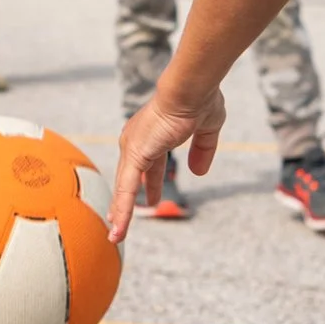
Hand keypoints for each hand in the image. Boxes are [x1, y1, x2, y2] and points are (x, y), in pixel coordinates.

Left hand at [109, 83, 226, 241]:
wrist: (192, 89)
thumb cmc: (200, 100)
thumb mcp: (207, 129)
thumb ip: (203, 149)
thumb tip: (199, 172)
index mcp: (152, 134)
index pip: (147, 165)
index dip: (149, 182)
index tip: (149, 197)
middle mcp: (136, 141)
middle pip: (130, 178)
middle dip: (128, 199)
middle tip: (121, 218)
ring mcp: (133, 148)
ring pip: (124, 188)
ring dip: (120, 212)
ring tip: (116, 234)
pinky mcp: (135, 155)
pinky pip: (126, 189)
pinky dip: (122, 208)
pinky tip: (118, 226)